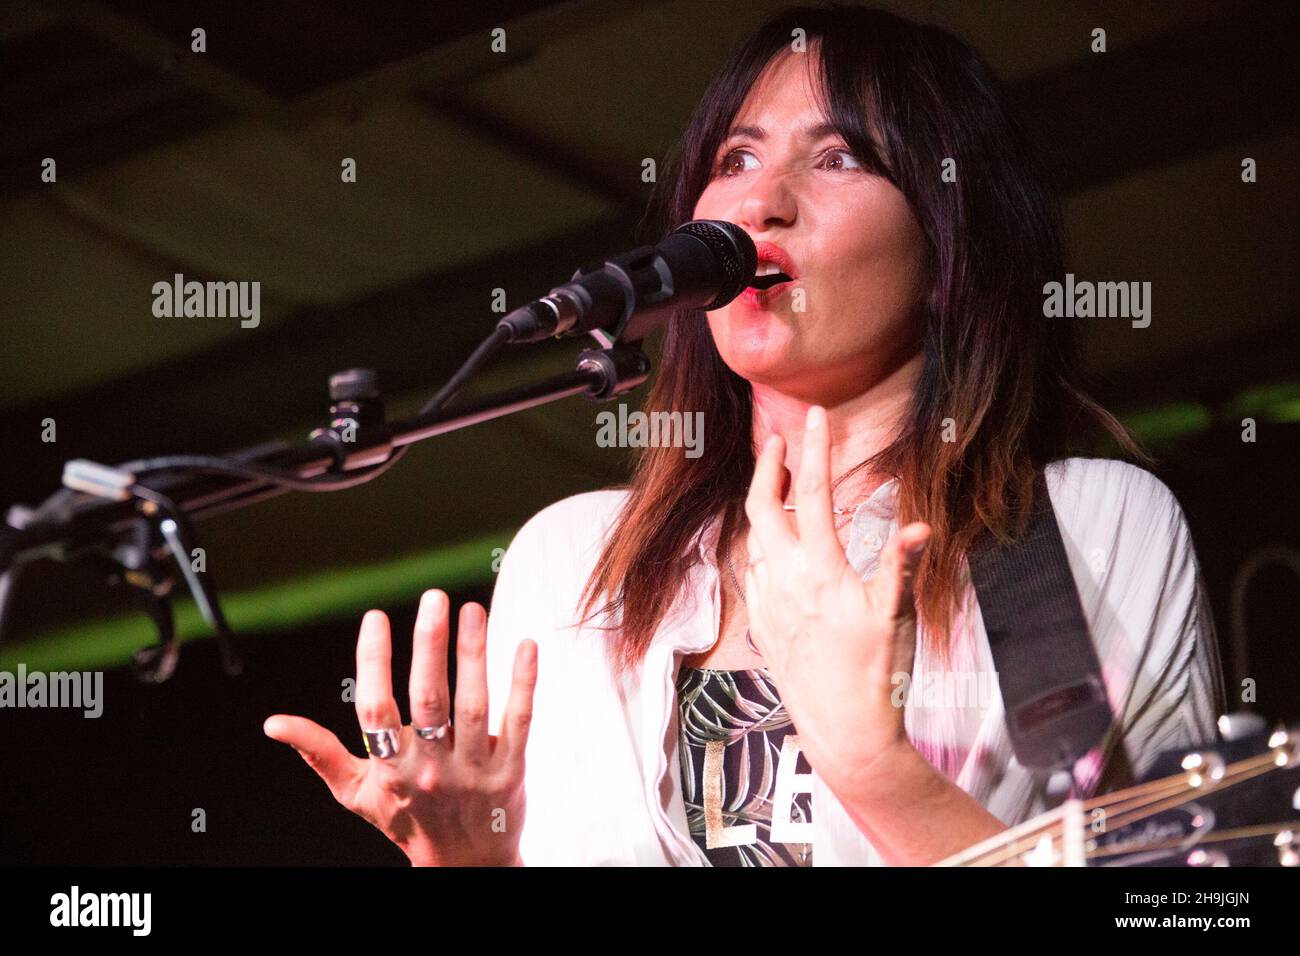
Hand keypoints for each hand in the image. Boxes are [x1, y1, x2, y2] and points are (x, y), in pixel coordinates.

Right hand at [263, 590, 535, 865]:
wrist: (465, 864)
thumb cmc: (406, 818)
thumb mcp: (356, 792)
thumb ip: (318, 753)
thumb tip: (272, 723)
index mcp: (390, 769)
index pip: (376, 710)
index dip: (374, 662)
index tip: (376, 616)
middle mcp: (432, 769)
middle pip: (429, 701)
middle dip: (429, 646)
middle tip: (433, 598)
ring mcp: (474, 770)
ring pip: (474, 706)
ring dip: (474, 654)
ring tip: (471, 609)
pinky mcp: (511, 771)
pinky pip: (519, 721)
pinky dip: (523, 683)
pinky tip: (526, 644)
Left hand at [741, 405, 929, 799]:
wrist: (843, 728)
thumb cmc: (874, 672)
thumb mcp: (895, 614)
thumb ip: (901, 565)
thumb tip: (920, 528)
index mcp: (820, 570)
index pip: (814, 494)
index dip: (813, 450)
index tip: (813, 418)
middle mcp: (784, 580)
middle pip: (761, 505)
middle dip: (767, 467)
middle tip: (777, 443)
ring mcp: (767, 601)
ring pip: (754, 537)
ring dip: (764, 506)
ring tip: (781, 486)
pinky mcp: (761, 622)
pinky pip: (753, 569)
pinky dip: (762, 543)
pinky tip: (776, 544)